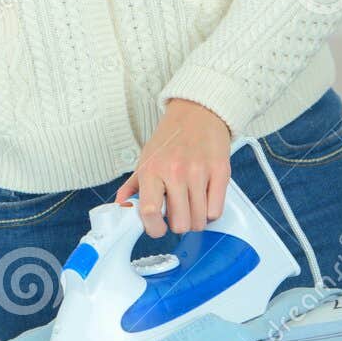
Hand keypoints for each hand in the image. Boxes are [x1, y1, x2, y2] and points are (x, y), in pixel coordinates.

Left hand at [114, 98, 231, 238]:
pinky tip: (204, 199)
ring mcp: (198, 172)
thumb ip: (132, 186)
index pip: (150, 212)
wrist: (197, 112)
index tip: (158, 227)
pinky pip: (216, 211)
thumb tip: (121, 206)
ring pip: (199, 221)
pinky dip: (210, 212)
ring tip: (191, 204)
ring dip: (196, 219)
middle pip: (180, 224)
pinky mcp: (220, 172)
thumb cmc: (171, 138)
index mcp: (151, 170)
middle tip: (178, 212)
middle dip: (179, 224)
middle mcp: (174, 172)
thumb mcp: (146, 158)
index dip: (154, 228)